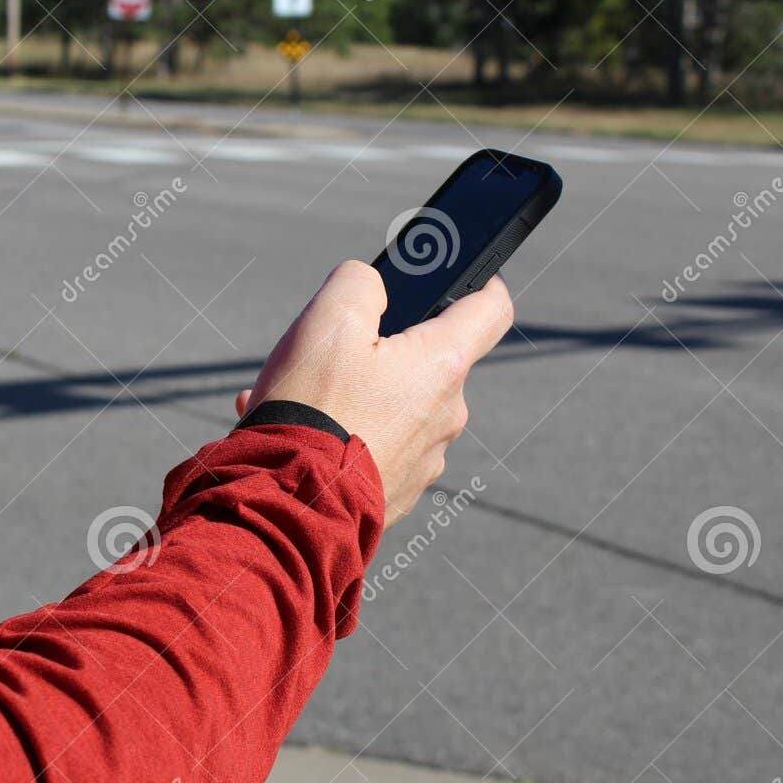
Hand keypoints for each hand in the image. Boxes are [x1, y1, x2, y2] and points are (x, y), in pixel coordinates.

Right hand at [236, 260, 511, 526]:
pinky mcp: (397, 492)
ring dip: (352, 394)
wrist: (295, 507)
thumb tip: (371, 285)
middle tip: (332, 347)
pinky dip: (340, 432)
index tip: (467, 274)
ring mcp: (425, 458)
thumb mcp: (327, 321)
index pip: (492, 309)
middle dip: (384, 347)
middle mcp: (447, 414)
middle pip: (428, 361)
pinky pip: (373, 446)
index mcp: (443, 365)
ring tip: (294, 397)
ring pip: (393, 406)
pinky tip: (290, 429)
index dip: (482, 282)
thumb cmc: (315, 410)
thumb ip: (359, 283)